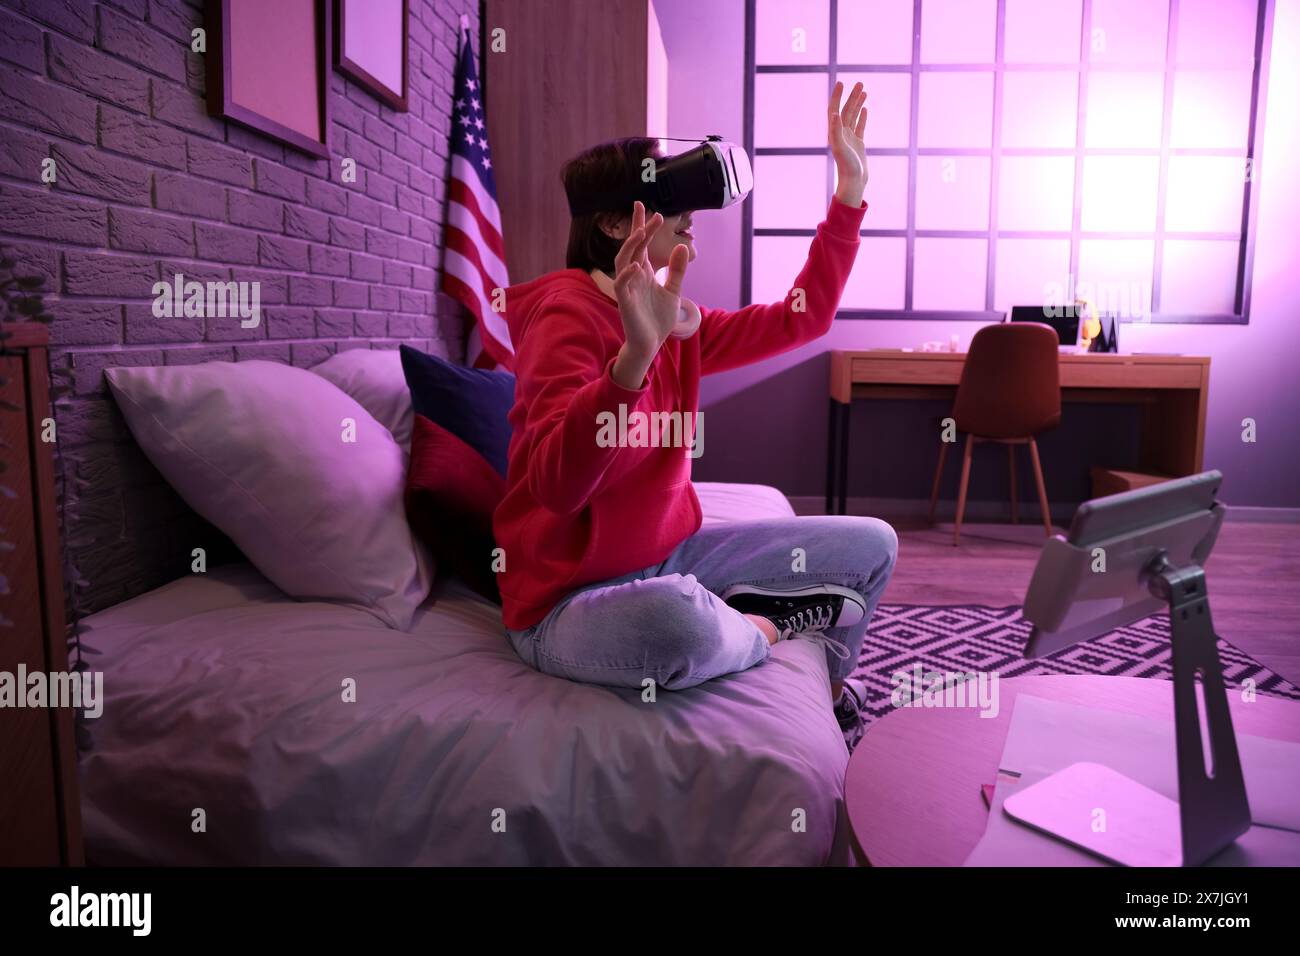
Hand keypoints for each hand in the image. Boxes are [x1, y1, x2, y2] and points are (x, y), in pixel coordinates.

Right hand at [610, 201, 690, 386]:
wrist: (652, 343)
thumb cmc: (658, 318)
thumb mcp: (674, 290)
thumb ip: (677, 270)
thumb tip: (683, 246)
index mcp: (643, 272)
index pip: (641, 244)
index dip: (642, 225)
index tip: (645, 206)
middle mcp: (633, 276)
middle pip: (633, 247)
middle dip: (639, 229)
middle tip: (650, 213)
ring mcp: (627, 288)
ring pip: (623, 261)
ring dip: (632, 246)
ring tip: (642, 232)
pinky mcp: (625, 303)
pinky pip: (621, 285)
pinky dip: (627, 274)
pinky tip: (637, 265)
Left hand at [829, 80, 867, 206]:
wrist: (854, 182)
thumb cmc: (846, 166)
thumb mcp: (840, 147)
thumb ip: (836, 130)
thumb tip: (835, 112)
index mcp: (834, 132)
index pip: (834, 109)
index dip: (837, 96)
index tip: (841, 83)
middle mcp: (840, 134)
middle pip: (846, 110)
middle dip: (852, 96)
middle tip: (860, 83)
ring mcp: (850, 138)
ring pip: (853, 116)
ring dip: (857, 103)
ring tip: (864, 91)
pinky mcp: (858, 144)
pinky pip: (860, 126)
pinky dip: (862, 116)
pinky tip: (865, 108)